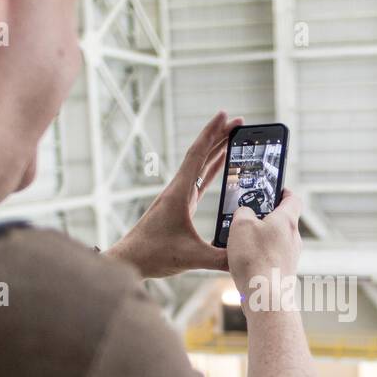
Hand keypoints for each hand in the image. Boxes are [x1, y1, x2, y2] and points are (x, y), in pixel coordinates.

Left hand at [106, 110, 242, 277]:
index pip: (198, 155)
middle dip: (220, 136)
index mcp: (179, 193)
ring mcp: (178, 197)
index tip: (226, 115)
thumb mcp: (192, 258)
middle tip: (239, 122)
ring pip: (200, 166)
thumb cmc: (154, 255)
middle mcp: (178, 190)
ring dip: (217, 150)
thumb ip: (221, 258)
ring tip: (234, 137)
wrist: (129, 261)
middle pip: (201, 154)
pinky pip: (198, 181)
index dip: (213, 133)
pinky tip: (220, 165)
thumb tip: (247, 256)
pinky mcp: (179, 207)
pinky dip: (211, 170)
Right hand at [227, 188, 302, 301]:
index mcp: (287, 220)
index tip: (274, 189)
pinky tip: (243, 262)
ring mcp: (291, 257)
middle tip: (248, 216)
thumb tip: (245, 214)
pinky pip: (271, 258)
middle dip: (265, 217)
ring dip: (260, 238)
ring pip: (276, 241)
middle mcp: (294, 238)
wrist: (264, 297)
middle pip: (283, 221)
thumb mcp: (240, 225)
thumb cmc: (254, 259)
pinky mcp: (284, 273)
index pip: (293, 199)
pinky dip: (260, 256)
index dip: (283, 191)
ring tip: (240, 241)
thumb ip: (243, 213)